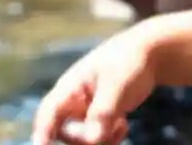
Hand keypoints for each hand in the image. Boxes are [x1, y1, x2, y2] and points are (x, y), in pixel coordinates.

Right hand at [31, 33, 156, 144]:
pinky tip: (123, 125)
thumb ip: (103, 113)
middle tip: (108, 129)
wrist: (148, 56)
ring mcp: (86, 109)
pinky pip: (97, 138)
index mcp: (70, 87)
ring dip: (101, 139)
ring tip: (121, 124)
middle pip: (64, 131)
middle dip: (83, 139)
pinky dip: (110, 138)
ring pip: (82, 138)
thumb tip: (93, 139)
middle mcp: (73, 100)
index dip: (42, 131)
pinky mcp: (99, 117)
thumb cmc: (129, 63)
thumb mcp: (116, 87)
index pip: (49, 112)